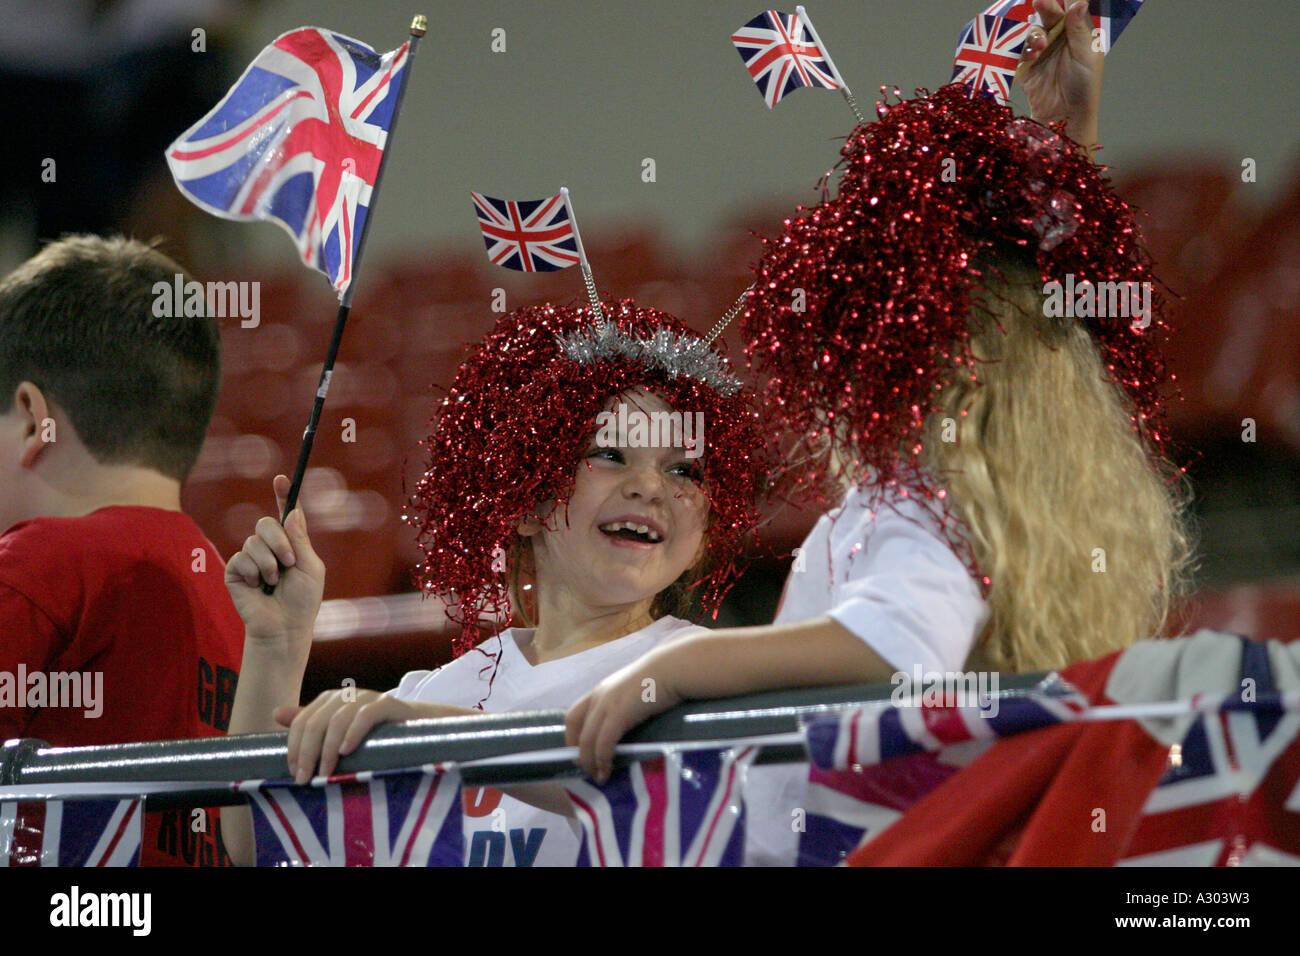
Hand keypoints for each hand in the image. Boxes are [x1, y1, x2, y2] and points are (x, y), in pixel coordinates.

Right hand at [224, 474, 324, 647]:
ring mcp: (251, 558)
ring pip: (253, 541)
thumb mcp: (310, 567)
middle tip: (289, 562)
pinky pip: (241, 558)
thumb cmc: (302, 600)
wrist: (284, 626)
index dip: (283, 494)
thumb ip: (300, 540)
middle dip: (279, 541)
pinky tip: (257, 586)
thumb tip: (292, 512)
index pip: (285, 513)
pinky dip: (253, 572)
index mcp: (291, 543)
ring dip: (269, 563)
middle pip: (265, 523)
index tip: (281, 478)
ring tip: (274, 581)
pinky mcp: (235, 571)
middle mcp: (269, 547)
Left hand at [278, 689, 466, 782]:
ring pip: (337, 720)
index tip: (293, 773)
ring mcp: (367, 697)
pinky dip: (352, 733)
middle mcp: (345, 695)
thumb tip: (275, 713)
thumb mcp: (338, 730)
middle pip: (316, 722)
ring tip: (325, 772)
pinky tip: (346, 751)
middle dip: (307, 752)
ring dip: (327, 750)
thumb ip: (309, 722)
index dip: (294, 747)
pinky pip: (365, 716)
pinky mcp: (387, 703)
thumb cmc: (373, 733)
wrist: (416, 726)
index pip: (302, 721)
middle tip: (305, 779)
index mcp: (328, 700)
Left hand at [565, 646, 684, 783]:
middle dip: (577, 752)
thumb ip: (625, 705)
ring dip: (589, 762)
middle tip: (585, 769)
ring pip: (587, 740)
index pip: (573, 716)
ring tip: (598, 777)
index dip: (572, 737)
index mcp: (600, 691)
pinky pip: (603, 743)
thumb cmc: (660, 679)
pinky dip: (602, 760)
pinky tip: (607, 770)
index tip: (580, 754)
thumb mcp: (634, 691)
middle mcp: (598, 697)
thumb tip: (627, 725)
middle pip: (575, 728)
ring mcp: (606, 705)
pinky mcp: (618, 715)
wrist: (672, 669)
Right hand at [1019, 0, 1103, 149]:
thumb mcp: (1086, 55)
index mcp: (1077, 34)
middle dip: (1044, 8)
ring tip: (1040, 45)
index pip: (1069, 9)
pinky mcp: (1026, 68)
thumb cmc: (1084, 87)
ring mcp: (1041, 54)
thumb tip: (1079, 1)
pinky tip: (1031, 57)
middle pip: (1048, 17)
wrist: (1065, 117)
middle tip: (1039, 3)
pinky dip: (1022, 52)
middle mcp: (1059, 40)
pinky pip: (1019, 53)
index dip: (1061, 1)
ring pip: (1032, 33)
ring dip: (1034, 35)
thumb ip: (1079, 28)